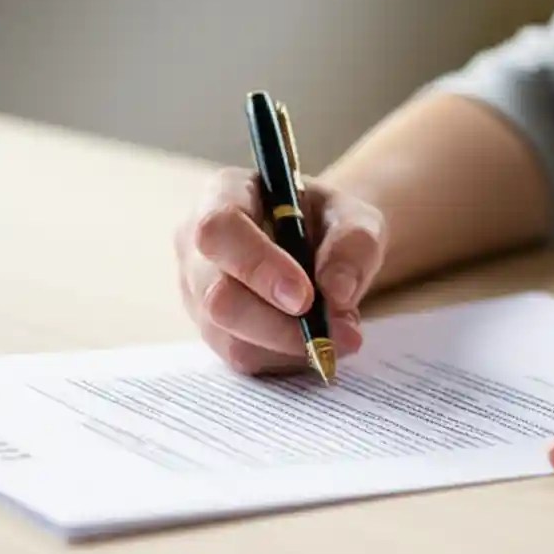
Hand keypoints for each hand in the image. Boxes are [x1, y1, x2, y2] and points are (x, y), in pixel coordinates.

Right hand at [175, 167, 385, 373]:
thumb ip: (353, 244)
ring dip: (292, 344)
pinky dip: (288, 357)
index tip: (304, 297)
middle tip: (339, 329)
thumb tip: (336, 292)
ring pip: (230, 337)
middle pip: (217, 296)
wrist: (321, 248)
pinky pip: (244, 358)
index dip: (257, 266)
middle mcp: (197, 246)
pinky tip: (318, 339)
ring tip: (342, 331)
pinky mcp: (214, 331)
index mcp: (224, 195)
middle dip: (279, 323)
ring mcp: (198, 293)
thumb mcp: (356, 218)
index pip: (219, 230)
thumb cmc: (328, 224)